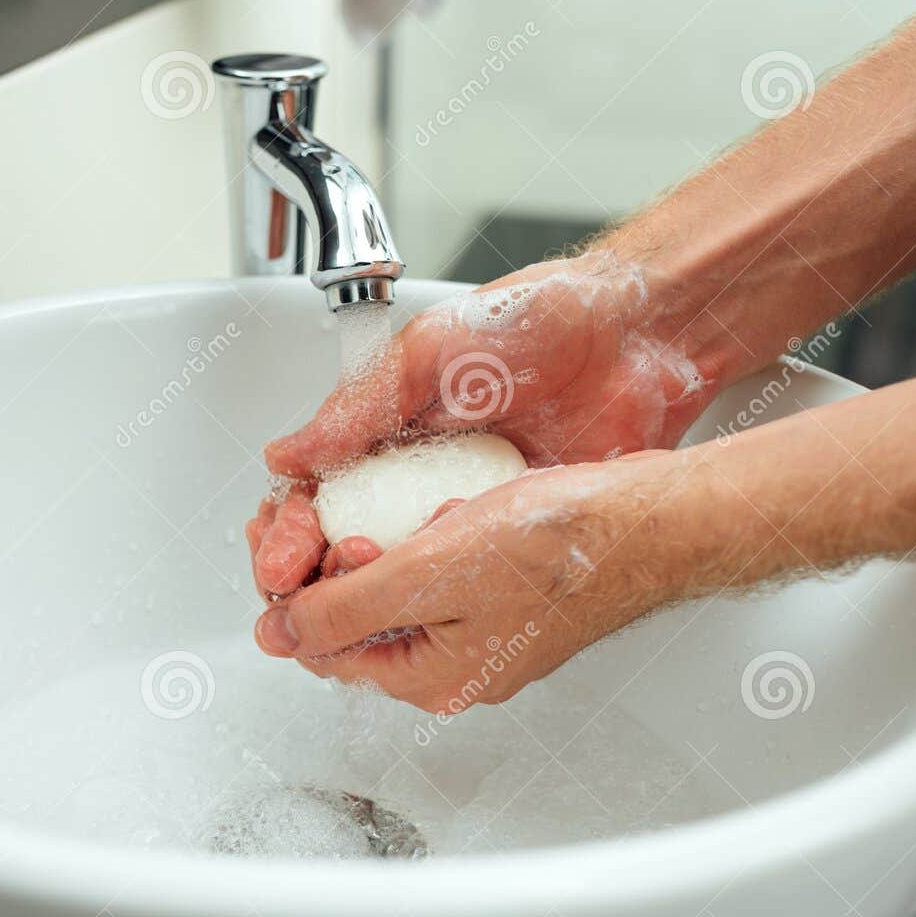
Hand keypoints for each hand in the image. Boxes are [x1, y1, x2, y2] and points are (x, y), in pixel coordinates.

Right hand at [248, 249, 719, 597]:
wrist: (636, 336)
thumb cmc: (535, 321)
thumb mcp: (429, 352)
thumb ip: (357, 408)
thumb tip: (286, 456)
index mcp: (383, 433)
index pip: (313, 497)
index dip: (288, 534)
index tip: (280, 561)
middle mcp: (414, 478)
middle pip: (343, 547)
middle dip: (314, 576)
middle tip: (304, 589)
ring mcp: (462, 512)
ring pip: (398, 577)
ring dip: (368, 594)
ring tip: (357, 592)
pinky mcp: (510, 535)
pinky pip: (463, 579)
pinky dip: (437, 593)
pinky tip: (425, 594)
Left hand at [251, 450, 694, 711]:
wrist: (649, 523)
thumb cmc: (558, 548)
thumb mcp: (427, 576)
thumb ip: (343, 609)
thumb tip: (275, 636)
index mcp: (430, 680)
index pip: (323, 646)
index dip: (291, 586)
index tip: (278, 532)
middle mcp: (455, 670)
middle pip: (358, 618)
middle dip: (338, 560)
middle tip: (339, 512)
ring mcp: (485, 637)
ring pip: (399, 588)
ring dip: (389, 543)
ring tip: (423, 513)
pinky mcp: (508, 601)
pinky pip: (443, 571)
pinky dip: (434, 535)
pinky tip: (455, 510)